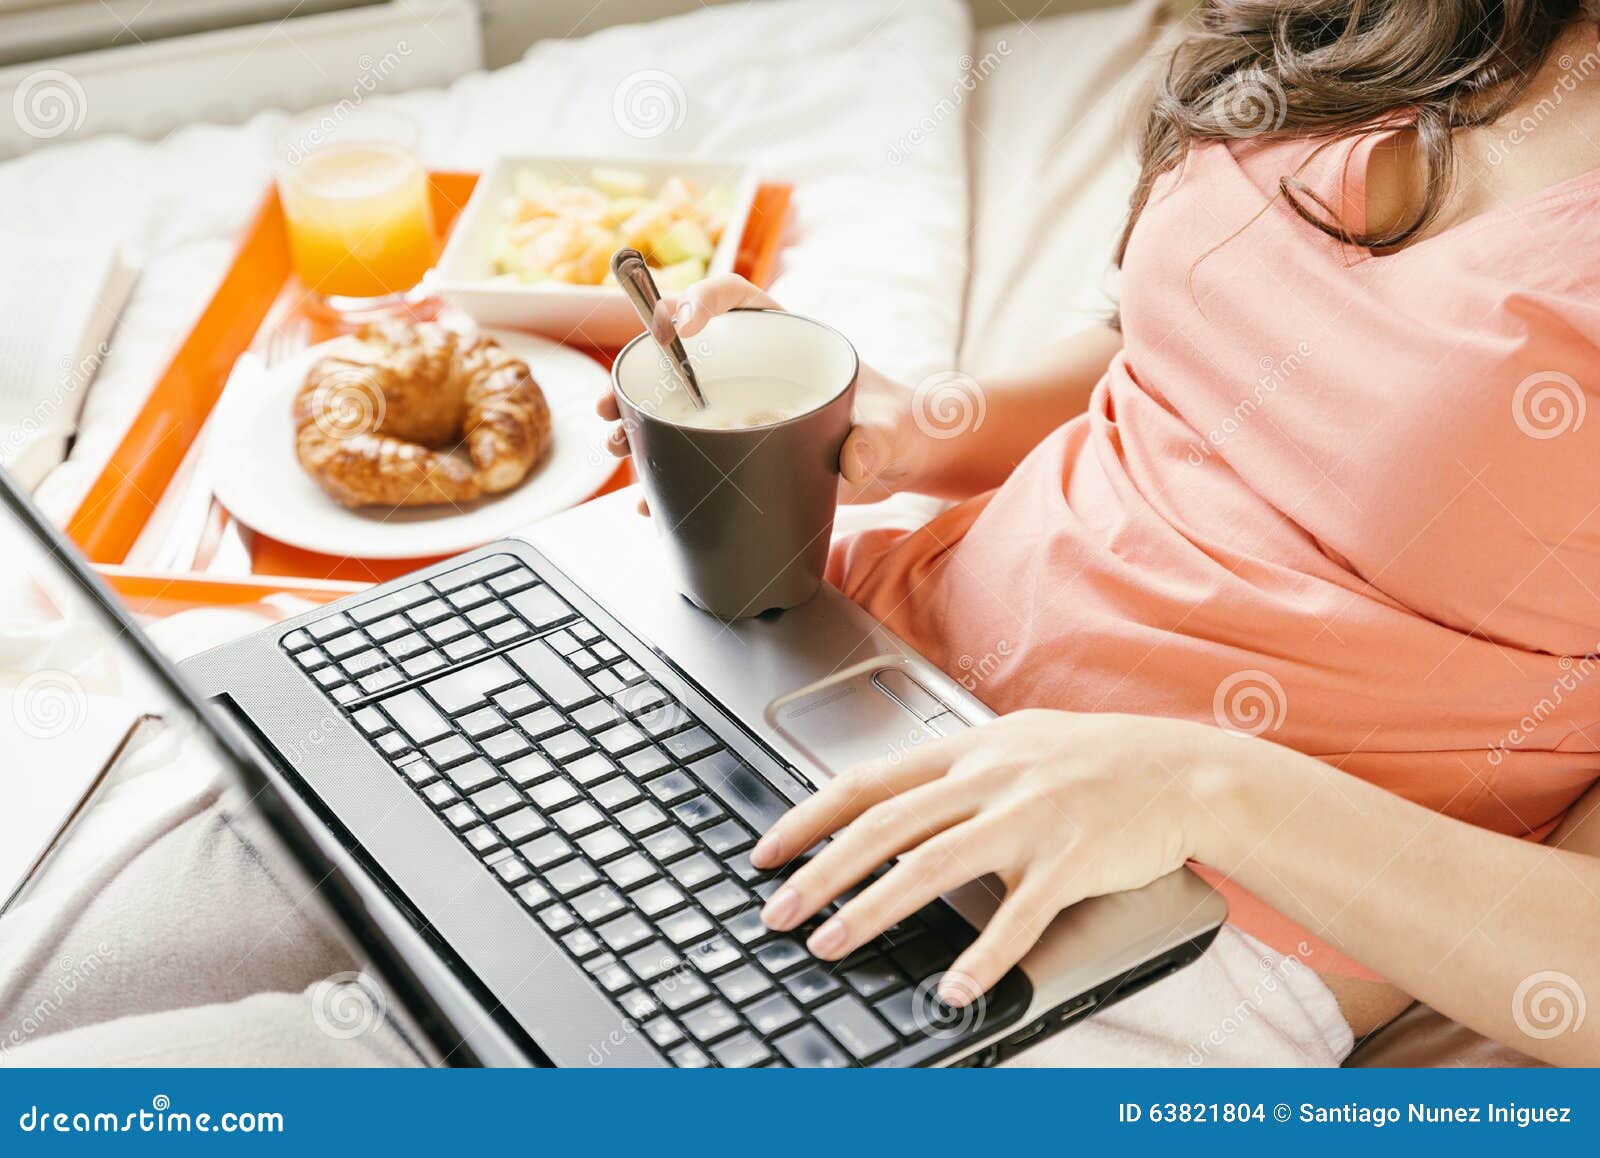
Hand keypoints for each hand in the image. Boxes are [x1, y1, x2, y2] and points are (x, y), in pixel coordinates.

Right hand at [596, 273, 937, 503]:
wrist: (899, 460)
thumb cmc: (898, 426)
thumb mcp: (891, 431)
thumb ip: (877, 442)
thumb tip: (855, 461)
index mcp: (786, 334)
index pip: (733, 298)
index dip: (700, 301)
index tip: (678, 324)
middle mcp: (754, 365)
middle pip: (684, 354)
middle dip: (641, 374)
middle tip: (613, 403)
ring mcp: (742, 408)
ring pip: (677, 406)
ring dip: (639, 423)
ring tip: (618, 445)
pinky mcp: (739, 450)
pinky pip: (693, 457)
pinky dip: (667, 476)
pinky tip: (649, 501)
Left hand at [748, 709, 1234, 1004]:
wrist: (1185, 770)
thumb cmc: (1100, 760)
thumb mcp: (1017, 744)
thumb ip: (957, 771)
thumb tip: (892, 799)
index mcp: (969, 750)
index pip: (868, 780)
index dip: (808, 816)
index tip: (767, 851)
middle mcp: (990, 779)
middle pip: (885, 824)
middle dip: (820, 870)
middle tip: (777, 911)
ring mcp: (1030, 818)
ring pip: (933, 864)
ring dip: (873, 908)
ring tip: (831, 945)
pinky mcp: (1071, 860)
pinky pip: (1018, 916)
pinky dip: (982, 957)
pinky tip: (951, 988)